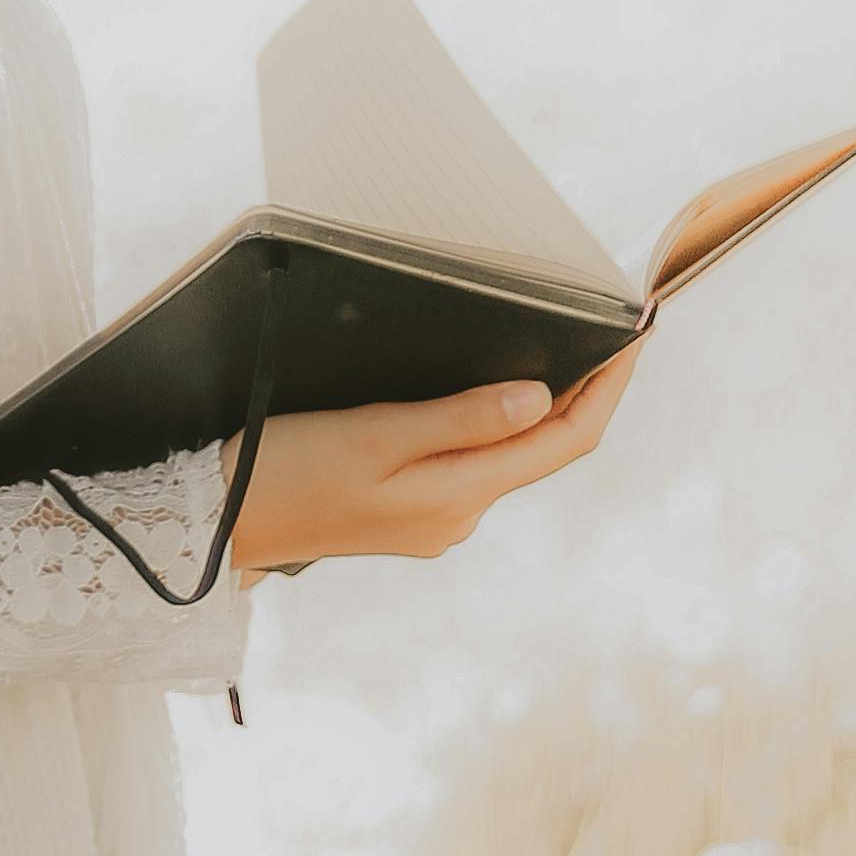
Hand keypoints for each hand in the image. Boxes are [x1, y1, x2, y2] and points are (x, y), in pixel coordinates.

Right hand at [230, 341, 645, 574]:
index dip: (610, 387)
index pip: (566, 440)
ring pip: (510, 455)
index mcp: (458, 496)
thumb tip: (542, 399)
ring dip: (543, 407)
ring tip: (566, 349)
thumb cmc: (285, 472)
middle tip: (614, 330)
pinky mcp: (409, 513)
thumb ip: (460, 419)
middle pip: (546, 447)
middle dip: (587, 390)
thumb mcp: (373, 436)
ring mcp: (435, 520)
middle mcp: (458, 516)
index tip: (638, 336)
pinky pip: (473, 462)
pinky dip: (496, 424)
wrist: (217, 525)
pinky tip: (492, 392)